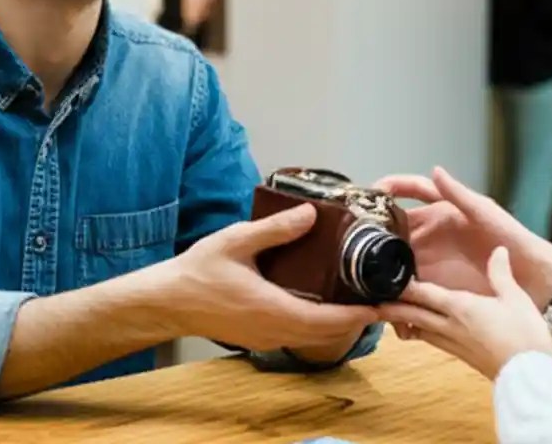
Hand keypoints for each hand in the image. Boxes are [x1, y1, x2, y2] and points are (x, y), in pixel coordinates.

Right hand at [167, 204, 376, 351]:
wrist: (166, 302)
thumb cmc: (197, 273)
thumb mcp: (237, 241)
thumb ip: (275, 229)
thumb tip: (311, 213)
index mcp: (274, 309)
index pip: (329, 320)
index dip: (360, 314)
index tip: (385, 303)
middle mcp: (276, 330)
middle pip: (328, 332)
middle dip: (357, 318)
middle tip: (382, 297)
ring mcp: (268, 337)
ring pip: (314, 336)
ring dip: (339, 322)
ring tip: (361, 298)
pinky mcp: (260, 336)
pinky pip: (299, 333)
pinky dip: (319, 322)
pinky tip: (325, 301)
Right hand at [374, 167, 551, 316]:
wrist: (531, 278)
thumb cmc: (512, 239)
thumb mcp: (485, 213)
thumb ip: (458, 194)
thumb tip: (435, 169)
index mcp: (443, 212)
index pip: (410, 193)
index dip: (390, 188)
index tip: (371, 190)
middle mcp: (432, 235)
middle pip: (394, 229)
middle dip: (373, 229)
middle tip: (353, 232)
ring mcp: (432, 260)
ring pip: (396, 259)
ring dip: (378, 263)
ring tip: (358, 266)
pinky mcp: (436, 285)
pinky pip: (409, 288)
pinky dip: (393, 292)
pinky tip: (380, 296)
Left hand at [379, 247, 551, 379]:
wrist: (529, 374)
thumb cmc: (524, 334)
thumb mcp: (516, 298)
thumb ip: (501, 273)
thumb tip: (497, 249)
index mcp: (460, 307)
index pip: (422, 293)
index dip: (401, 285)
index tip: (382, 277)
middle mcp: (449, 325)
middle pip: (411, 314)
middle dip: (389, 306)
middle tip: (368, 297)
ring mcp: (452, 342)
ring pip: (417, 329)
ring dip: (400, 319)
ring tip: (386, 310)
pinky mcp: (459, 354)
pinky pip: (430, 339)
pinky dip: (418, 330)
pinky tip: (416, 327)